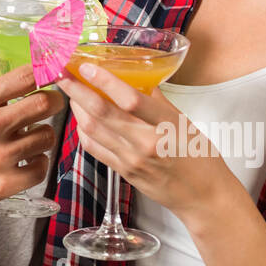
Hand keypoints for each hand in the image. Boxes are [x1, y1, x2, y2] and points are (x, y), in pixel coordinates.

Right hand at [0, 57, 65, 219]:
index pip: (25, 76)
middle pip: (44, 103)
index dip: (44, 71)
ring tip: (30, 133)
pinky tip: (24, 157)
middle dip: (52, 100)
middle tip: (49, 102)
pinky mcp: (3, 185)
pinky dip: (37, 161)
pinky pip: (41, 167)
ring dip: (42, 132)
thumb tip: (3, 57)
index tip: (50, 73)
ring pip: (46, 136)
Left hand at [56, 63, 240, 225]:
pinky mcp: (123, 173)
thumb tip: (138, 78)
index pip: (131, 99)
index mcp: (166, 126)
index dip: (104, 81)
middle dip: (77, 90)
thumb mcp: (186, 122)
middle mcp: (145, 144)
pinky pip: (94, 149)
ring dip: (76, 108)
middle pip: (102, 113)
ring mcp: (131, 161)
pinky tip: (80, 117)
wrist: (203, 198)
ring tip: (70, 91)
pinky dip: (82, 130)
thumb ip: (158, 101)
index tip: (86, 66)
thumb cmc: (201, 158)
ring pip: (92, 130)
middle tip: (62, 73)